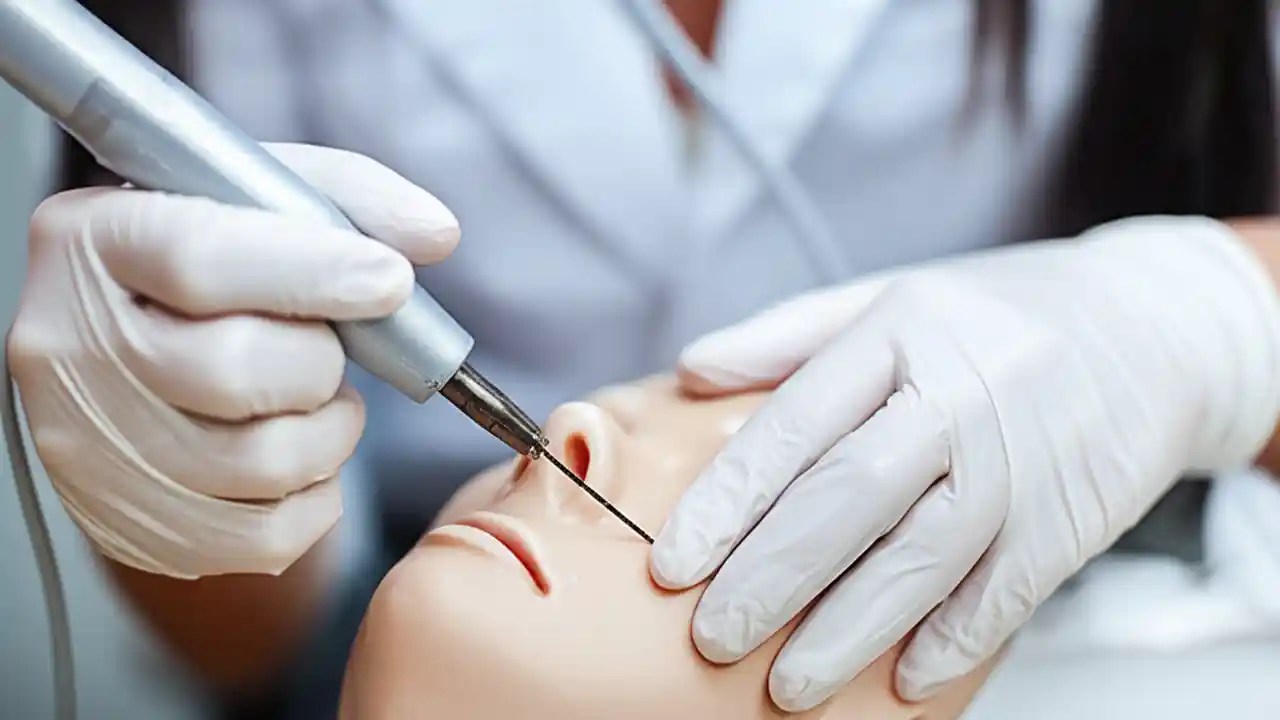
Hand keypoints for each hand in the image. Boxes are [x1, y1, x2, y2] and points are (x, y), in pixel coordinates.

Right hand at [7, 144, 459, 578]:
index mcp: (95, 241)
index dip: (314, 273)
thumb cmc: (212, 266)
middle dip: (319, 361)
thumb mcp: (262, 200)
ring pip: (262, 463)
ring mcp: (87, 450)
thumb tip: (435, 234)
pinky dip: (319, 497)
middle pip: (234, 370)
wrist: (134, 351)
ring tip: (316, 397)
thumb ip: (351, 200)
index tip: (391, 282)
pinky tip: (303, 452)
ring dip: (331, 430)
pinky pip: (268, 538)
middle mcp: (66, 348)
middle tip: (326, 348)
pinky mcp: (127, 527)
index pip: (202, 260)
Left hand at [650, 217, 1279, 709]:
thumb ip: (788, 335)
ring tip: (787, 684)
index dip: (727, 502)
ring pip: (921, 561)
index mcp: (898, 333)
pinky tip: (901, 679)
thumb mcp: (892, 298)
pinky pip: (1002, 594)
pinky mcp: (1069, 518)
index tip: (672, 563)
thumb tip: (692, 371)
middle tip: (713, 634)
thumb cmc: (999, 318)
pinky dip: (949, 641)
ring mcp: (1018, 462)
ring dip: (848, 631)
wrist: (1153, 328)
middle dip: (771, 578)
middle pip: (848, 499)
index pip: (793, 426)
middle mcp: (958, 396)